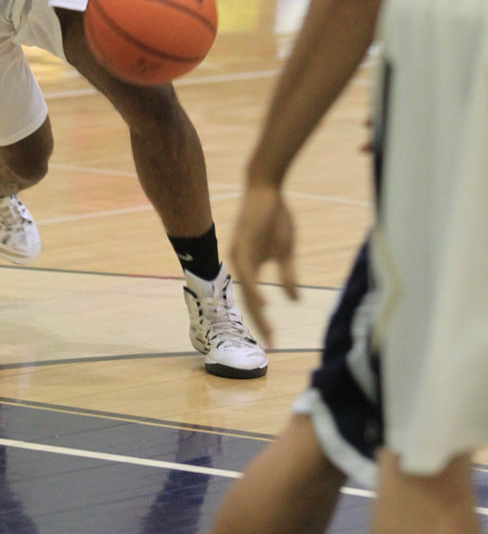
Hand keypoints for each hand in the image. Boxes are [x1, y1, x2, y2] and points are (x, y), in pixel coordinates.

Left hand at [229, 184, 298, 347]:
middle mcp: (240, 262)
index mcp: (248, 265)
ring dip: (256, 312)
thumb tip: (294, 300)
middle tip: (271, 345)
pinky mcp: (244, 243)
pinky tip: (261, 302)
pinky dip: (254, 288)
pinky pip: (247, 271)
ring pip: (247, 289)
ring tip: (267, 332)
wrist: (266, 188)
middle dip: (260, 323)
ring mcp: (240, 254)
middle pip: (248, 299)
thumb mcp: (285, 251)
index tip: (274, 340)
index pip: (254, 299)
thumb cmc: (275, 217)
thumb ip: (287, 274)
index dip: (263, 320)